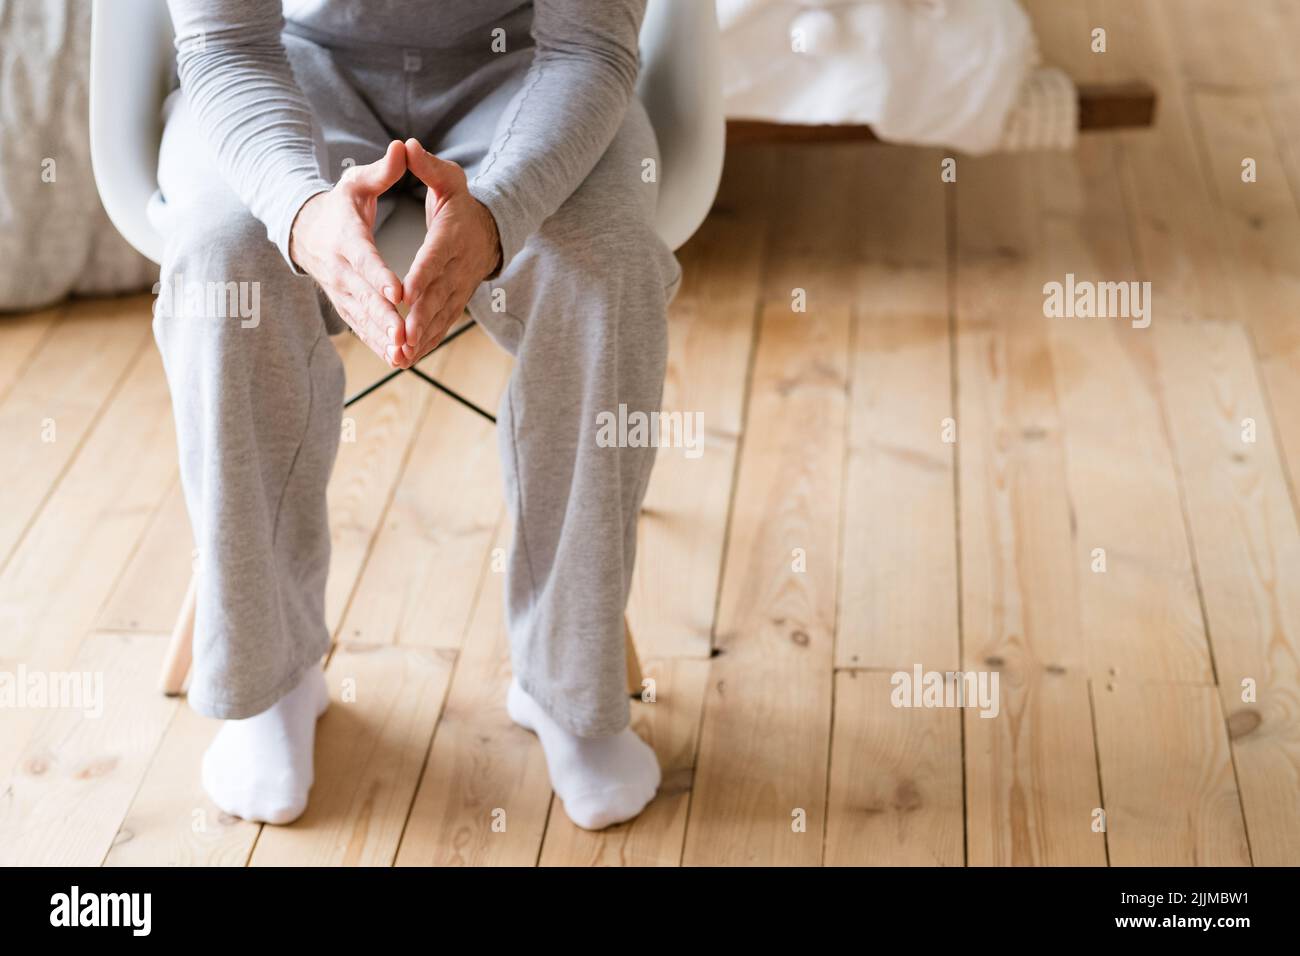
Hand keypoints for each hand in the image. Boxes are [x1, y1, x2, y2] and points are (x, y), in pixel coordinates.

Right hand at [289, 140, 407, 366]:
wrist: (305, 228)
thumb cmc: (339, 203)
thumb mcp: (356, 181)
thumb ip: (382, 170)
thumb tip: (401, 147)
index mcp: (346, 236)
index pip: (364, 257)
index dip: (379, 274)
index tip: (398, 290)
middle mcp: (339, 267)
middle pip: (364, 295)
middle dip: (383, 317)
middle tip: (403, 336)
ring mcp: (339, 289)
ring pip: (362, 316)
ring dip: (381, 337)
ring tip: (403, 355)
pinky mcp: (343, 303)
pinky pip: (360, 326)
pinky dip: (375, 342)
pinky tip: (395, 358)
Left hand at [400, 138, 501, 362]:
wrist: (490, 228)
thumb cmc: (461, 202)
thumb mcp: (448, 178)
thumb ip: (428, 166)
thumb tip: (408, 146)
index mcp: (452, 236)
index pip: (434, 256)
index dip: (421, 275)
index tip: (405, 292)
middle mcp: (458, 266)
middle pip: (437, 294)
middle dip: (419, 317)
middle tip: (401, 336)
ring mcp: (459, 287)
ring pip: (440, 315)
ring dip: (422, 336)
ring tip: (403, 355)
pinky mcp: (457, 301)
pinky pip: (442, 324)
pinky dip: (427, 341)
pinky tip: (410, 357)